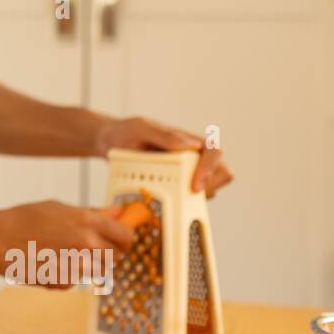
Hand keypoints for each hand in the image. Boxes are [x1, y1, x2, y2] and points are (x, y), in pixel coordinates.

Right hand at [0, 199, 133, 287]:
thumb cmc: (24, 219)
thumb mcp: (59, 208)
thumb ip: (92, 213)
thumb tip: (118, 212)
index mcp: (88, 222)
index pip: (125, 236)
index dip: (125, 239)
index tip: (119, 239)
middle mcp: (87, 245)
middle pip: (115, 257)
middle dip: (105, 252)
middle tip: (84, 245)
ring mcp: (76, 266)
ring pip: (97, 271)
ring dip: (87, 264)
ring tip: (62, 252)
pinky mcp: (64, 282)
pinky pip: (77, 280)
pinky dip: (68, 274)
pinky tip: (49, 262)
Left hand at [93, 115, 233, 197]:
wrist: (111, 144)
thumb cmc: (126, 132)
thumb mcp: (141, 129)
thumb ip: (164, 135)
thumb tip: (191, 146)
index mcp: (189, 140)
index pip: (215, 151)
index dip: (211, 169)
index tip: (195, 186)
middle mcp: (194, 156)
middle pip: (222, 172)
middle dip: (210, 186)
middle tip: (187, 196)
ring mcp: (188, 172)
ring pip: (211, 189)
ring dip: (198, 198)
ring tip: (173, 199)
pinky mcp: (179, 187)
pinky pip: (193, 200)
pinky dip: (185, 205)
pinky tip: (166, 204)